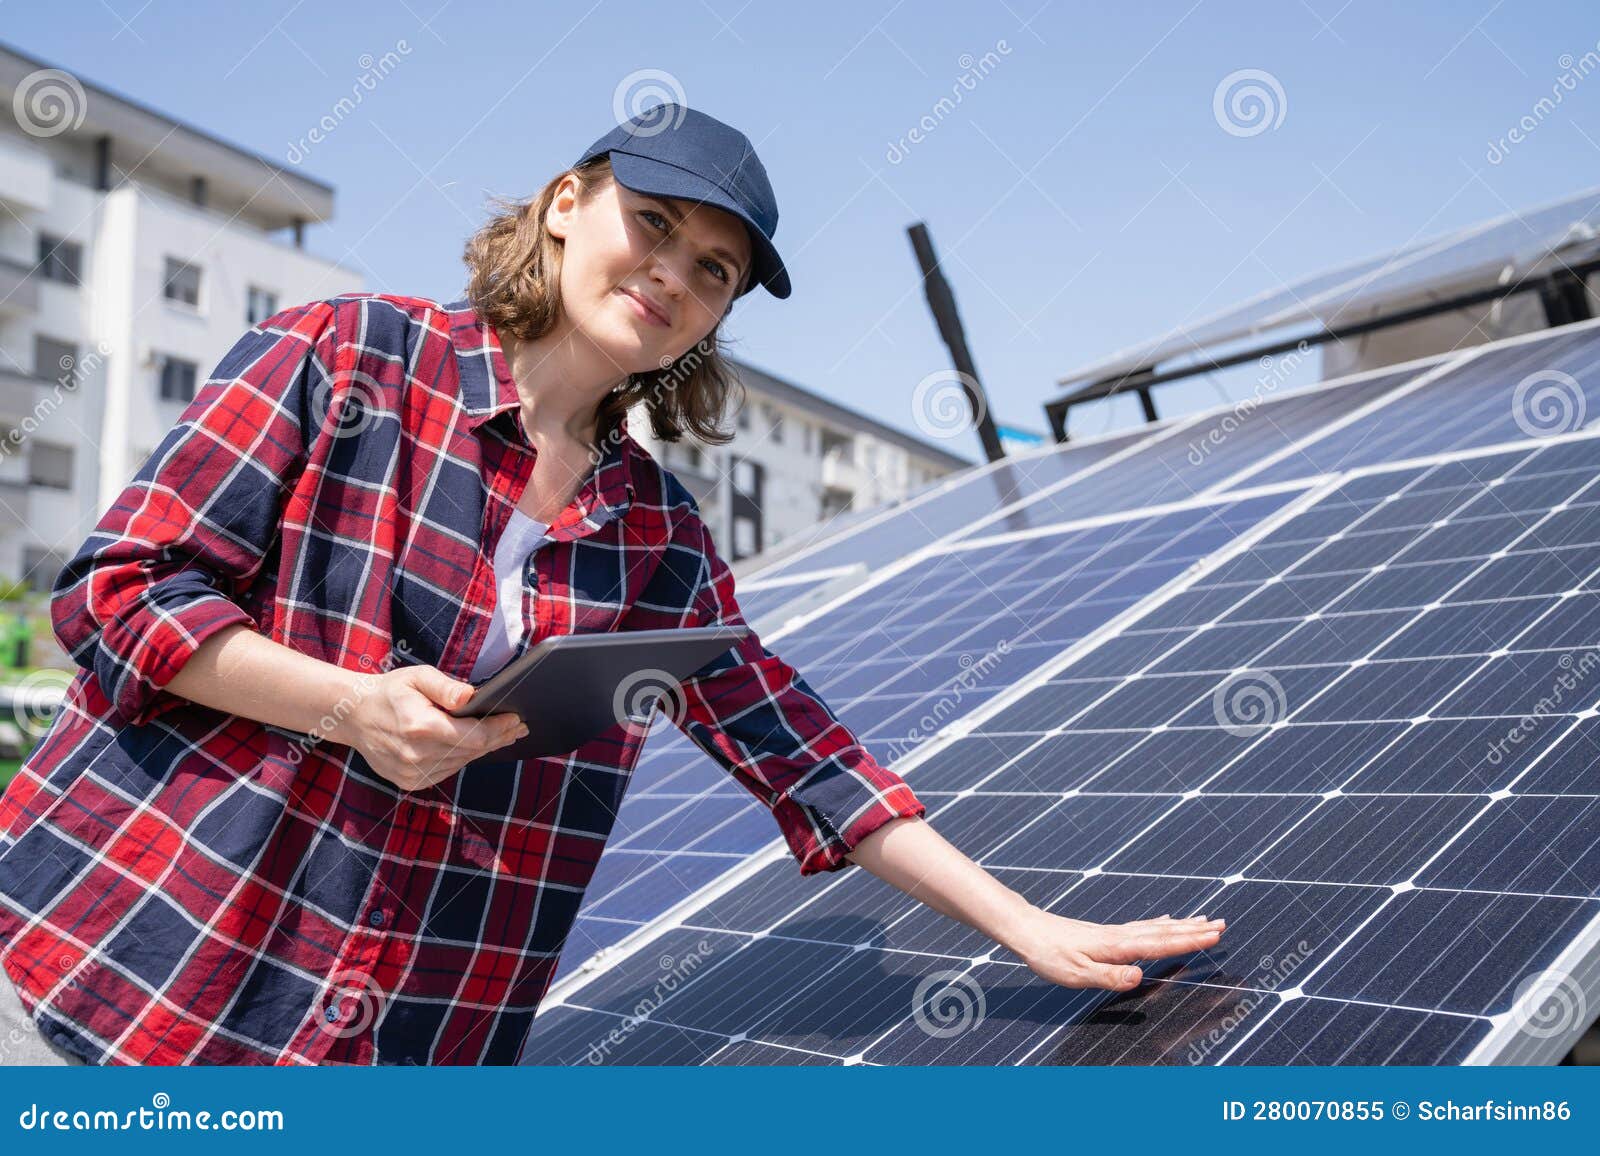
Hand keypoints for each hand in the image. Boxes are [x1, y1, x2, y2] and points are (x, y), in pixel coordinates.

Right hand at [326, 664, 528, 792]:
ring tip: (504, 735)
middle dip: (499, 737)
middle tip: (519, 726)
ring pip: (463, 763)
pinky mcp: (410, 782)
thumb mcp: (417, 677)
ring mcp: (413, 774)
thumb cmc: (390, 692)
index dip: (500, 728)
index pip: (475, 736)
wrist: (355, 716)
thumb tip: (471, 697)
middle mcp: (417, 756)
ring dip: (484, 749)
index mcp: (421, 728)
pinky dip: (463, 758)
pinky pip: (448, 771)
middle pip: (473, 751)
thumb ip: (445, 687)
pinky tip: (475, 746)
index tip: (517, 718)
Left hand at [1007, 908, 1225, 991]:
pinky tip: (1165, 920)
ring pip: (1156, 927)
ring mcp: (1114, 932)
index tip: (1215, 935)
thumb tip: (1140, 976)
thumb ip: (1110, 976)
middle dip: (1194, 929)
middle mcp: (1120, 935)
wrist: (1027, 930)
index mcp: (1118, 946)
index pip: (1160, 944)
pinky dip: (1160, 923)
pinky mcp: (1106, 932)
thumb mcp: (1077, 974)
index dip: (1189, 940)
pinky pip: (1142, 926)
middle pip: (1164, 931)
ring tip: (1204, 919)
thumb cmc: (1050, 954)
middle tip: (1222, 924)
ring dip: (1182, 925)